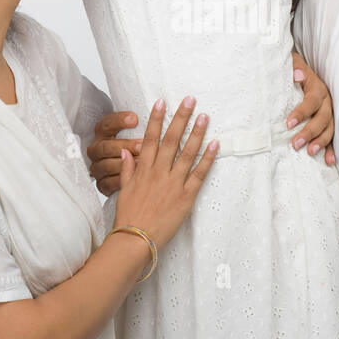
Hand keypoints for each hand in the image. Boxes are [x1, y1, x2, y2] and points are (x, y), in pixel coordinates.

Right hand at [87, 110, 142, 196]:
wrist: (113, 170)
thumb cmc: (127, 147)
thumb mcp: (128, 131)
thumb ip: (136, 124)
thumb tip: (157, 107)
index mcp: (102, 132)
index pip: (107, 124)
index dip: (119, 121)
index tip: (135, 118)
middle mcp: (97, 149)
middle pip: (105, 147)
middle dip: (124, 145)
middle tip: (141, 145)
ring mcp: (97, 167)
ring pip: (106, 165)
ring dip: (123, 164)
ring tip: (141, 163)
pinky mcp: (101, 184)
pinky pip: (107, 183)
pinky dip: (120, 181)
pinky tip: (133, 179)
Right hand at [112, 97, 217, 245]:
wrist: (136, 239)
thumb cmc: (129, 217)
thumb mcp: (124, 191)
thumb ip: (127, 170)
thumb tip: (127, 152)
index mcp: (143, 170)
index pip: (149, 138)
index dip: (156, 119)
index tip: (161, 102)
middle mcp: (159, 172)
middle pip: (170, 139)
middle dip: (180, 118)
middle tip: (190, 100)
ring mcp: (173, 183)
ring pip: (187, 153)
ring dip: (196, 133)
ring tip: (204, 116)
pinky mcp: (186, 197)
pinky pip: (199, 174)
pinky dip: (207, 159)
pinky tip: (215, 144)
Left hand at [288, 51, 335, 165]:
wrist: (301, 70)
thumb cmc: (294, 69)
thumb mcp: (292, 63)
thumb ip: (294, 67)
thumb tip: (296, 75)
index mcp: (318, 87)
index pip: (312, 100)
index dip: (301, 112)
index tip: (288, 123)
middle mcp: (327, 101)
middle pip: (322, 118)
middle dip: (310, 132)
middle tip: (295, 144)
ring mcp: (330, 112)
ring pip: (329, 128)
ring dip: (321, 142)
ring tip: (310, 153)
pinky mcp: (329, 122)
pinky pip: (333, 137)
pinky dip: (332, 149)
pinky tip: (329, 161)